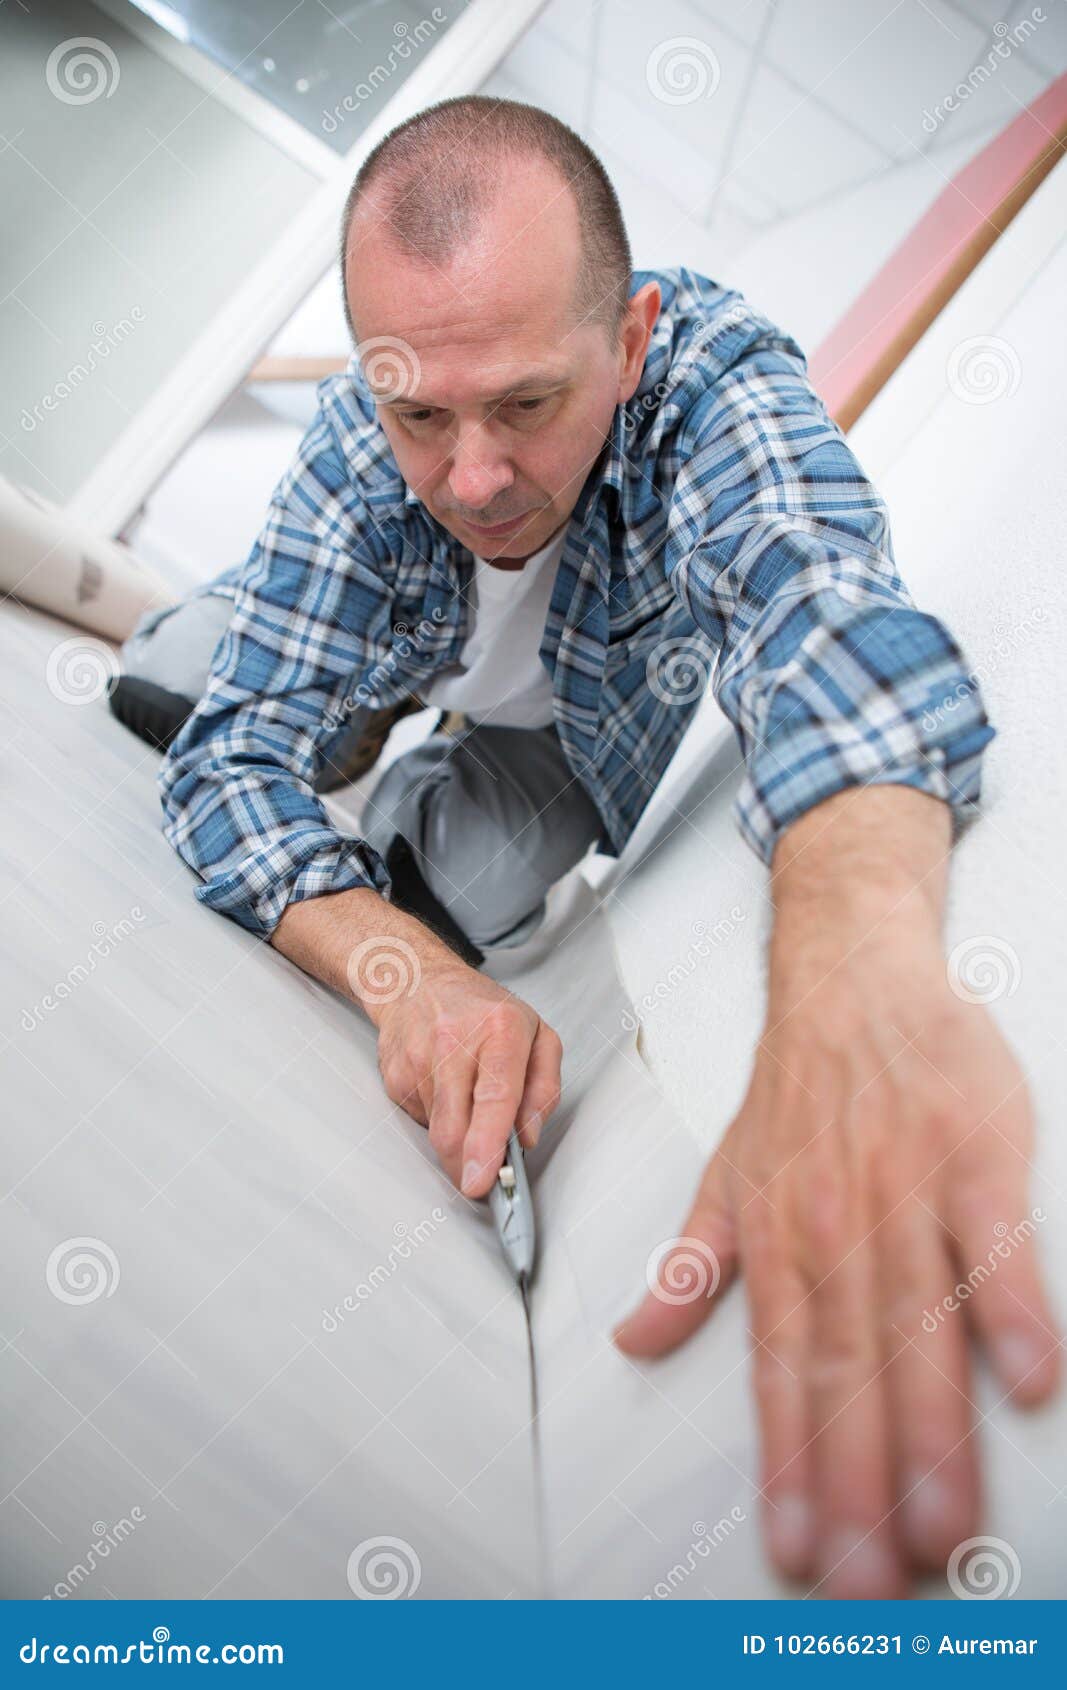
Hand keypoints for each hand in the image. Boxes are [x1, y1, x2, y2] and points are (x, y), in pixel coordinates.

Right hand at [270, 884, 561, 1196]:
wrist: (416, 981)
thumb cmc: (483, 1011)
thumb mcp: (538, 1036)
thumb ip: (545, 1089)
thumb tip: (527, 1137)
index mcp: (500, 1029)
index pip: (494, 1095)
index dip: (487, 1143)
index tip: (482, 1179)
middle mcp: (454, 1041)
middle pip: (454, 1125)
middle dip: (466, 1165)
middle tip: (480, 1181)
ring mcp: (417, 1059)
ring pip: (437, 1130)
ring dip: (458, 1137)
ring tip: (468, 1102)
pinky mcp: (394, 1076)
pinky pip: (421, 1120)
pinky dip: (438, 1120)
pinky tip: (445, 1092)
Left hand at [614, 788, 1059, 1597]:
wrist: (851, 977)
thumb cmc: (797, 1087)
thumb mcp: (724, 1176)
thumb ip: (690, 1268)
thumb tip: (632, 1341)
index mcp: (777, 1242)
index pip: (780, 1375)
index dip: (788, 1467)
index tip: (795, 1549)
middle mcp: (836, 1230)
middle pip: (850, 1374)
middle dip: (856, 1484)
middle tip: (867, 1576)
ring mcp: (906, 1195)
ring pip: (918, 1330)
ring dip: (930, 1432)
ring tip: (937, 1524)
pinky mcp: (973, 1159)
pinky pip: (994, 1245)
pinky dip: (1008, 1311)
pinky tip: (1022, 1383)